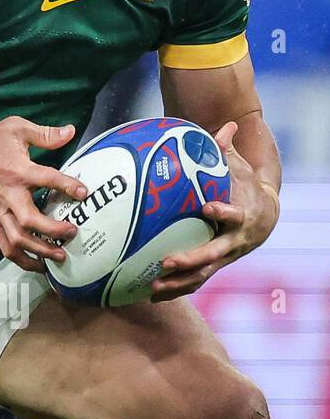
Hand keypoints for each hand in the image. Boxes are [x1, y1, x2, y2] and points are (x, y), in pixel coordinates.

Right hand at [0, 116, 88, 273]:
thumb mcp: (15, 128)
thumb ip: (44, 134)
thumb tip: (70, 131)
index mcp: (18, 171)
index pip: (47, 179)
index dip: (67, 186)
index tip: (83, 193)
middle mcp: (8, 195)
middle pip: (30, 220)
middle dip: (53, 230)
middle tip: (72, 232)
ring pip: (17, 239)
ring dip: (39, 250)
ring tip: (59, 256)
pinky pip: (5, 246)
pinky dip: (22, 260)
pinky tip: (39, 266)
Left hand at [150, 121, 278, 301]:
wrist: (266, 214)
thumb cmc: (245, 186)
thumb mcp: (239, 168)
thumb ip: (227, 149)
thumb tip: (226, 123)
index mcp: (241, 216)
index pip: (233, 215)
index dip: (223, 212)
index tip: (207, 207)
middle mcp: (234, 241)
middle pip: (214, 253)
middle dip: (191, 259)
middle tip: (167, 261)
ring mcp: (225, 257)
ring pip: (204, 274)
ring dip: (179, 282)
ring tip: (154, 286)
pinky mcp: (216, 266)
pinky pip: (196, 280)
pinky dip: (176, 289)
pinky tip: (152, 295)